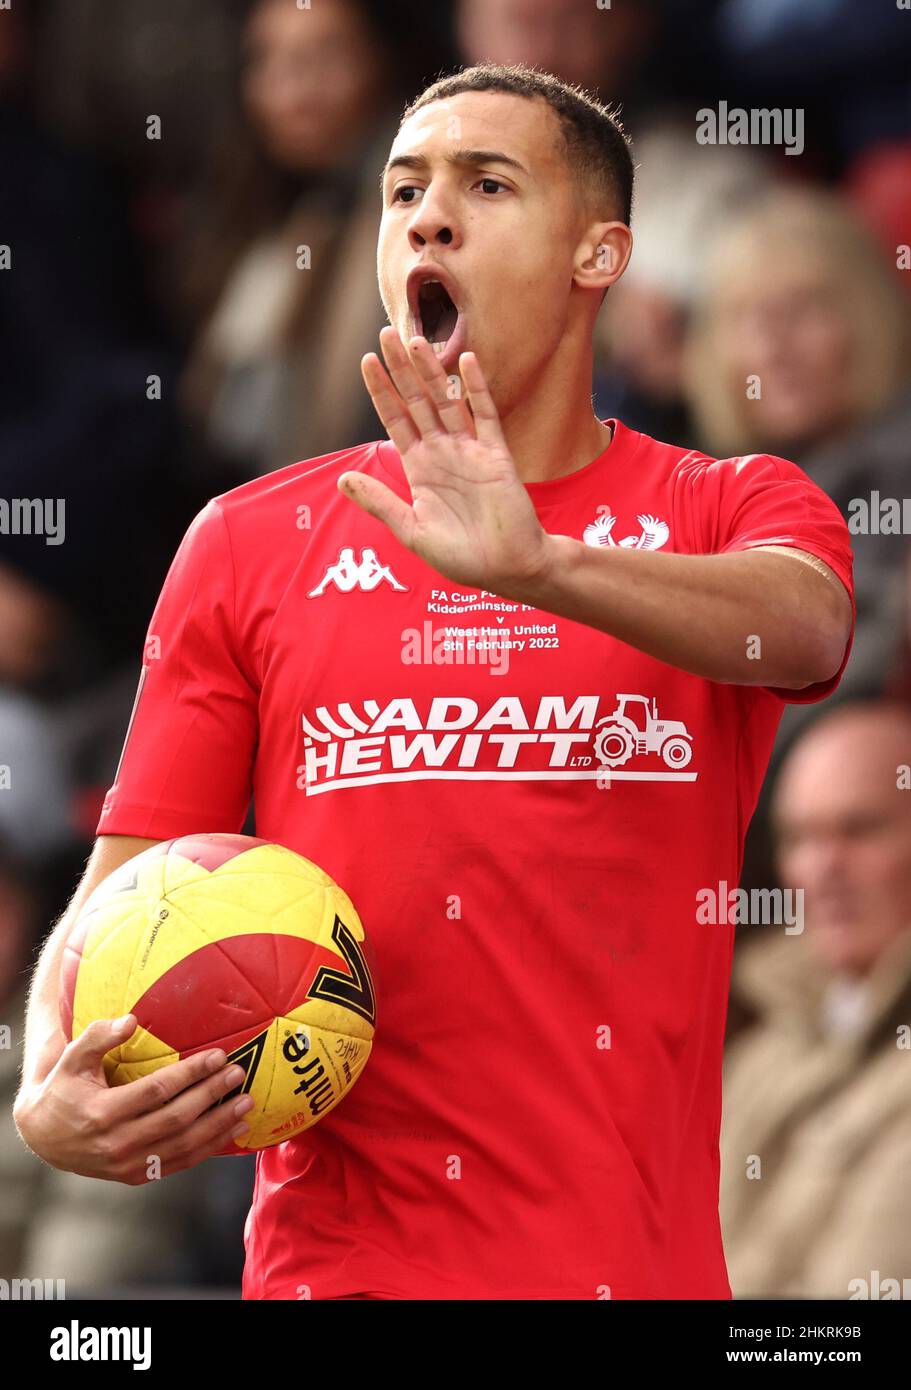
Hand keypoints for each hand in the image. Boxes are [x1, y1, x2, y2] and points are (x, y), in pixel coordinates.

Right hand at [13, 1015, 254, 1183]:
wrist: (44, 1137)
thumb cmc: (63, 1088)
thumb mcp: (71, 1059)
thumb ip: (98, 1036)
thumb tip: (131, 1020)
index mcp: (101, 1113)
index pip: (156, 1092)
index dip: (190, 1073)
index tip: (218, 1055)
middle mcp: (116, 1144)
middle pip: (176, 1119)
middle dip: (211, 1095)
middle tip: (238, 1074)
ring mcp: (128, 1166)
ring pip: (183, 1147)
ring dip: (219, 1125)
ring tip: (246, 1104)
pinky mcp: (137, 1177)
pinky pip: (179, 1164)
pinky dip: (209, 1148)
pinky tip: (232, 1131)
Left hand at [338, 328, 552, 594]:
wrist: (508, 568)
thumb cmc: (462, 557)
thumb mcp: (412, 531)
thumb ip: (380, 502)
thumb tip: (342, 479)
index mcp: (420, 469)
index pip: (396, 420)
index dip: (382, 391)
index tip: (366, 361)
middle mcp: (442, 452)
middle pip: (417, 401)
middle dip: (401, 369)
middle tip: (385, 333)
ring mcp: (470, 451)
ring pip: (446, 401)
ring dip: (432, 371)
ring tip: (415, 339)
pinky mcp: (496, 455)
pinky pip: (485, 415)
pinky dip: (475, 389)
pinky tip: (466, 361)